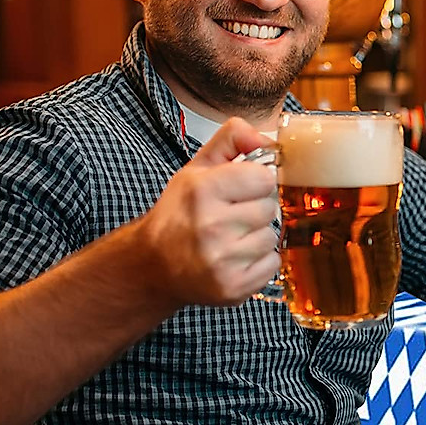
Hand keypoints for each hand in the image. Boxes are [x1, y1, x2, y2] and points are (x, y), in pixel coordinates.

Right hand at [139, 117, 280, 308]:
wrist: (153, 265)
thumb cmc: (179, 214)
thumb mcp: (197, 169)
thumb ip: (232, 140)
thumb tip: (266, 137)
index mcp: (202, 190)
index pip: (264, 177)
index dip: (255, 182)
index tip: (240, 189)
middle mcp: (210, 226)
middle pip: (270, 208)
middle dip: (255, 209)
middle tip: (231, 216)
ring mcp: (222, 260)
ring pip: (271, 237)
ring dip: (257, 237)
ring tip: (230, 239)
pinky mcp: (232, 287)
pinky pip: (272, 264)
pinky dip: (259, 262)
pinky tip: (235, 258)